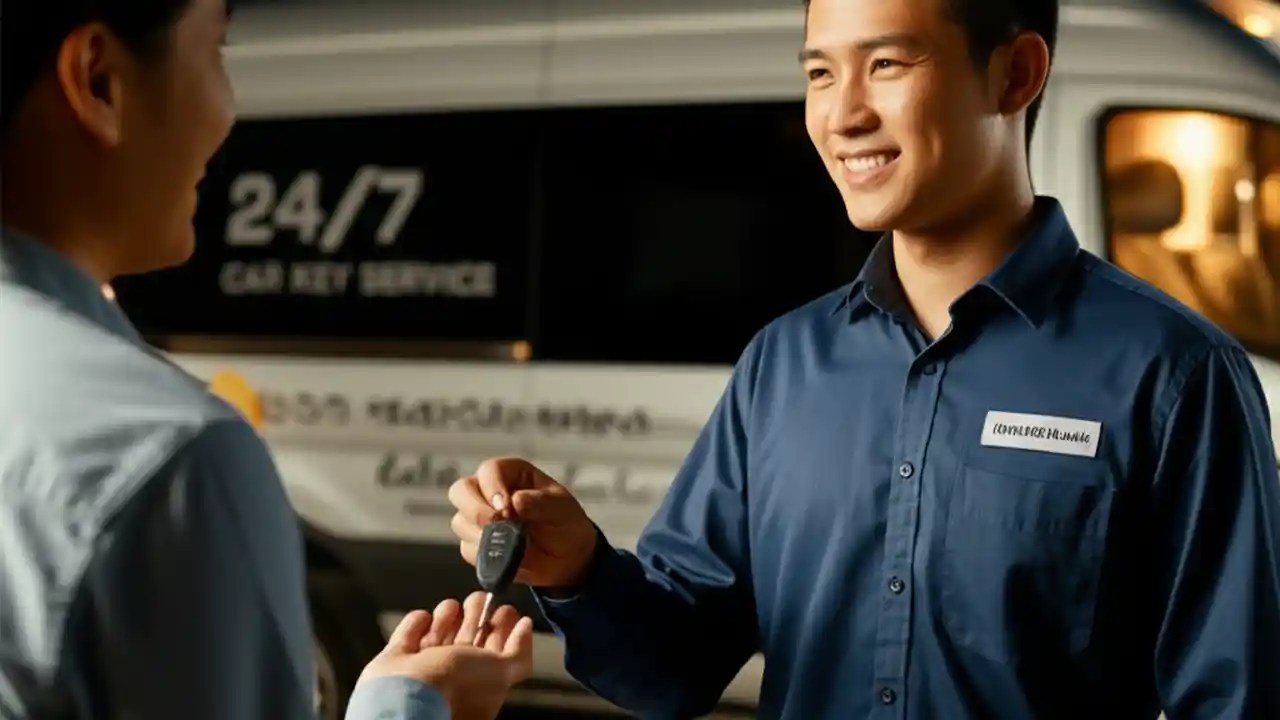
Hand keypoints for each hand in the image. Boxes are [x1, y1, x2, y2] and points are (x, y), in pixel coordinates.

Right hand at [356, 592, 534, 719]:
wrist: (407, 695)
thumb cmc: (456, 687)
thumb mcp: (501, 670)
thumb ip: (519, 651)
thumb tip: (527, 627)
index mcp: (479, 686)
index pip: (494, 653)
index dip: (502, 630)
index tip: (505, 610)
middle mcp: (451, 679)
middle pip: (467, 641)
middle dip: (477, 617)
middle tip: (481, 598)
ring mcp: (422, 669)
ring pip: (439, 635)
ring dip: (448, 616)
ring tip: (453, 606)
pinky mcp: (397, 659)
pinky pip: (408, 634)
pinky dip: (417, 623)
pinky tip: (424, 616)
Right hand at [449, 458, 598, 588]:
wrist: (567, 558)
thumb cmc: (565, 523)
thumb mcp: (562, 509)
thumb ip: (540, 502)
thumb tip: (516, 500)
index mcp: (511, 473)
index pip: (489, 470)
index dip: (492, 487)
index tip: (505, 507)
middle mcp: (489, 491)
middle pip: (461, 491)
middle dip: (475, 510)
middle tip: (497, 525)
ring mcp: (479, 518)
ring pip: (460, 521)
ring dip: (480, 535)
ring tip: (508, 544)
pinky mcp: (477, 544)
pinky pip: (467, 549)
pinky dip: (483, 555)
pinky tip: (505, 556)